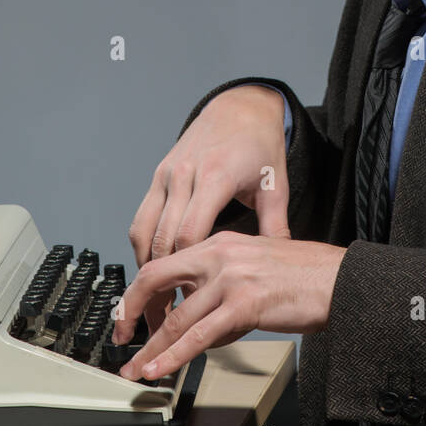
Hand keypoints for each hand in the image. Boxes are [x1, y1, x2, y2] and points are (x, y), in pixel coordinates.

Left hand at [111, 231, 346, 380]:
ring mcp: (231, 278)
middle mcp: (220, 254)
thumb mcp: (256, 270)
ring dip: (152, 348)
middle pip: (157, 281)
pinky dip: (174, 356)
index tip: (130, 315)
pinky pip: (200, 336)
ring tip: (136, 370)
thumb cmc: (307, 277)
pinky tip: (160, 369)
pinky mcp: (245, 304)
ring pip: (177, 317)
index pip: (166, 263)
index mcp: (221, 242)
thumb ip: (224, 292)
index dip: (141, 292)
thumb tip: (202, 328)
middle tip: (120, 340)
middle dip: (131, 313)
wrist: (341, 280)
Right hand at [128, 86, 289, 334]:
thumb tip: (283, 267)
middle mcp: (184, 175)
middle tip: (163, 318)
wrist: (239, 107)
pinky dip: (143, 247)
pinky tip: (154, 269)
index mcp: (215, 177)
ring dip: (145, 268)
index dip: (186, 275)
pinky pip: (142, 218)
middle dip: (159, 283)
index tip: (190, 304)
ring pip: (143, 231)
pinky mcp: (158, 175)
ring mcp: (167, 174)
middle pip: (161, 240)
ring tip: (153, 302)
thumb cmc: (259, 145)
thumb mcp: (275, 185)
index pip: (189, 235)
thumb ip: (276, 226)